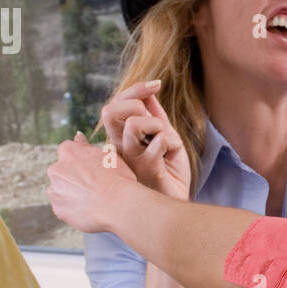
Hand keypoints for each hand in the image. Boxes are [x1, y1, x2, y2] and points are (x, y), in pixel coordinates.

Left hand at [47, 132, 137, 233]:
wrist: (118, 205)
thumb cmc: (117, 178)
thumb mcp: (107, 155)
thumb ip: (87, 146)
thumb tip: (77, 136)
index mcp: (68, 153)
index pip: (67, 150)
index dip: (80, 160)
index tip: (90, 168)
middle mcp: (56, 170)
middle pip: (61, 171)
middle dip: (73, 176)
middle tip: (93, 185)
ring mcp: (54, 190)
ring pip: (61, 190)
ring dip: (71, 192)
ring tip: (92, 200)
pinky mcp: (57, 209)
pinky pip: (63, 207)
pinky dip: (72, 208)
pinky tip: (88, 209)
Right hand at [100, 80, 191, 199]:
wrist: (177, 203)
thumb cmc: (169, 174)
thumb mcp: (164, 139)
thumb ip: (156, 118)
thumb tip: (150, 94)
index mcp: (120, 141)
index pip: (114, 107)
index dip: (133, 90)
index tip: (156, 84)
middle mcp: (119, 150)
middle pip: (109, 111)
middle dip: (136, 101)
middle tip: (155, 116)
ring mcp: (130, 160)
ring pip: (135, 123)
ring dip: (158, 124)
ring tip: (167, 140)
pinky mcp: (146, 169)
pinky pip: (160, 139)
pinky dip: (173, 142)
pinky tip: (173, 155)